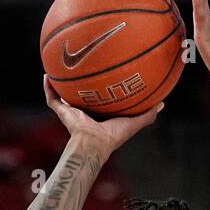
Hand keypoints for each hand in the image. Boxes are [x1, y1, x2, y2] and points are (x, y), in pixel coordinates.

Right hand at [43, 75, 162, 154]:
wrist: (94, 143)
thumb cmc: (114, 136)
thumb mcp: (134, 122)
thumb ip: (148, 114)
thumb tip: (162, 104)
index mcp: (99, 115)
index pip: (99, 100)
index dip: (100, 89)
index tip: (103, 76)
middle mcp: (84, 112)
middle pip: (80, 95)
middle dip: (79, 84)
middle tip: (81, 66)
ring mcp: (72, 112)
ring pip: (63, 95)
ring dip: (60, 83)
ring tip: (58, 67)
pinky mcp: (63, 112)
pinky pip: (52, 98)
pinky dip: (48, 88)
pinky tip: (47, 75)